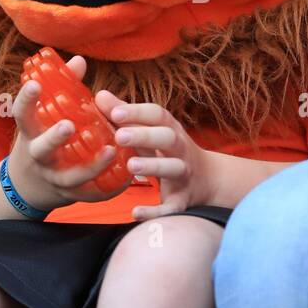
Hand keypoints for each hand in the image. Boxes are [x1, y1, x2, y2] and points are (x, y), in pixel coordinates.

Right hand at [6, 56, 128, 210]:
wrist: (27, 187)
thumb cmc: (39, 141)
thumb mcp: (42, 118)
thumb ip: (63, 87)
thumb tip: (79, 60)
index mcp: (30, 134)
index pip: (22, 115)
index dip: (26, 100)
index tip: (34, 84)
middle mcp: (39, 157)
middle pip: (43, 149)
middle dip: (54, 138)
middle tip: (69, 125)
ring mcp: (54, 178)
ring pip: (70, 177)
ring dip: (90, 166)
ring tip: (110, 150)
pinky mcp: (70, 195)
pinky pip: (89, 195)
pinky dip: (106, 190)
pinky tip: (125, 179)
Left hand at [95, 93, 213, 218]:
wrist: (207, 178)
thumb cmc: (167, 149)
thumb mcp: (150, 130)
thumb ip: (125, 115)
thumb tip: (100, 95)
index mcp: (170, 129)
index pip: (157, 115)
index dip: (137, 112)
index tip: (115, 112)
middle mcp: (180, 149)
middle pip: (167, 138)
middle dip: (145, 136)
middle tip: (119, 136)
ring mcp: (183, 174)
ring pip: (173, 168)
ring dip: (153, 167)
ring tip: (131, 166)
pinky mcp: (182, 200)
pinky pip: (172, 207)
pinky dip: (156, 212)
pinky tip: (136, 212)